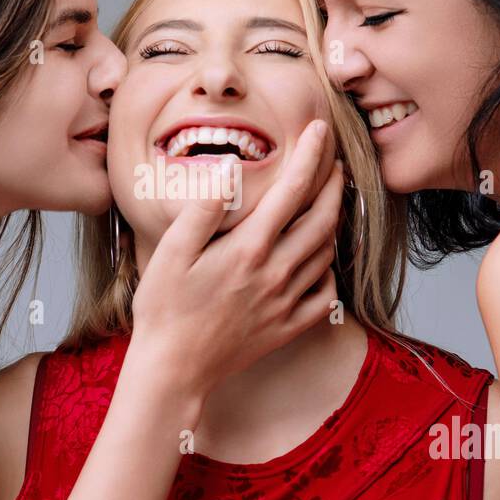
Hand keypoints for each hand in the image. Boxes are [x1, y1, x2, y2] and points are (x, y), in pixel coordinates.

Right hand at [130, 119, 342, 396]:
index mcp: (249, 249)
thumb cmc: (164, 309)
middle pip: (323, 219)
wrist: (173, 371)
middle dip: (334, 185)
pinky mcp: (287, 328)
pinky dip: (329, 272)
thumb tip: (229, 169)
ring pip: (327, 253)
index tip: (319, 128)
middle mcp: (276, 274)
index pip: (292, 190)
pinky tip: (319, 262)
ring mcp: (286, 303)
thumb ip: (203, 209)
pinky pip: (325, 295)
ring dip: (334, 223)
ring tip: (330, 204)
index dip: (310, 154)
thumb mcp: (170, 253)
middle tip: (335, 163)